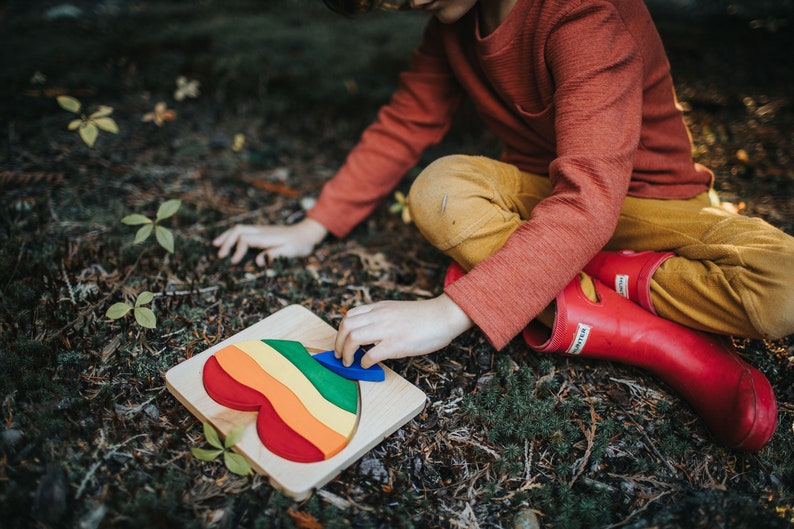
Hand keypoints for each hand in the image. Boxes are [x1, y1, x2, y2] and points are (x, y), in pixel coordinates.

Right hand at [213, 217, 327, 265]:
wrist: (306, 233)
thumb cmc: (299, 244)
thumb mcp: (290, 252)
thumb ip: (274, 255)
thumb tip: (257, 261)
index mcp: (266, 236)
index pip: (245, 239)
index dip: (238, 250)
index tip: (234, 262)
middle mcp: (261, 231)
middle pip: (238, 230)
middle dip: (227, 241)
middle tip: (219, 255)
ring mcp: (260, 230)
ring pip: (239, 229)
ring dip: (226, 237)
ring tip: (215, 245)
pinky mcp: (260, 233)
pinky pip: (243, 232)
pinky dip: (232, 236)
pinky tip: (227, 242)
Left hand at [334, 294, 472, 368]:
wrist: (444, 315)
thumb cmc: (425, 316)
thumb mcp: (397, 310)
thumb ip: (382, 317)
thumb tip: (371, 333)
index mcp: (380, 308)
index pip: (349, 315)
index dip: (341, 330)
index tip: (341, 341)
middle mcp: (379, 316)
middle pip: (346, 326)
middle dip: (338, 343)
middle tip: (340, 355)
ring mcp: (387, 330)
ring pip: (353, 338)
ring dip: (346, 353)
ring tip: (349, 362)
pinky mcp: (396, 344)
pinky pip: (370, 354)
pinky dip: (363, 362)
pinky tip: (366, 365)